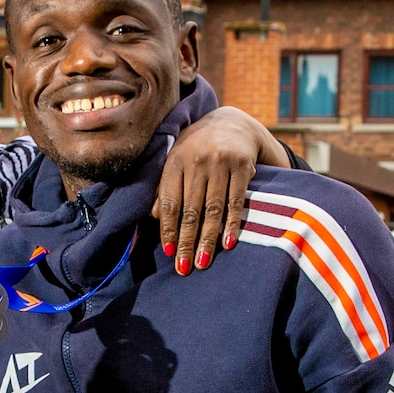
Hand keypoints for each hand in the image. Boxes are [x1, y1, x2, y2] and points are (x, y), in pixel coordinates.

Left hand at [153, 106, 283, 275]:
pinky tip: (228, 243)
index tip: (169, 253)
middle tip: (184, 268)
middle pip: (191, 210)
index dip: (168, 229)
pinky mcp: (242, 166)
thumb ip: (165, 187)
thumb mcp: (177, 162)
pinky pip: (236, 201)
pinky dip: (232, 223)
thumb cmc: (197, 150)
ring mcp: (220, 163)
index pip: (170, 202)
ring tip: (203, 262)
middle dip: (187, 242)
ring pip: (213, 208)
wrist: (232, 124)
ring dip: (207, 239)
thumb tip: (152, 216)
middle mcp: (196, 161)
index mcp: (175, 162)